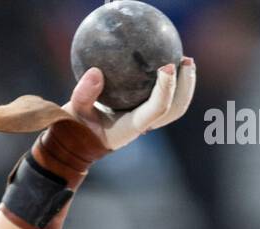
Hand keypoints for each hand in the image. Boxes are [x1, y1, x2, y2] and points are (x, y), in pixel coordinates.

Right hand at [63, 57, 195, 153]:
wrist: (77, 139)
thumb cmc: (76, 127)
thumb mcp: (74, 112)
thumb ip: (83, 95)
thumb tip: (96, 72)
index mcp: (130, 127)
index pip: (156, 110)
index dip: (166, 89)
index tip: (166, 66)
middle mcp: (143, 124)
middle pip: (174, 110)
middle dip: (185, 86)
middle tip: (185, 60)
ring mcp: (145, 119)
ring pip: (174, 106)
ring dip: (185, 84)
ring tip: (185, 59)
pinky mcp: (143, 110)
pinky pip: (162, 96)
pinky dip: (170, 80)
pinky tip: (166, 58)